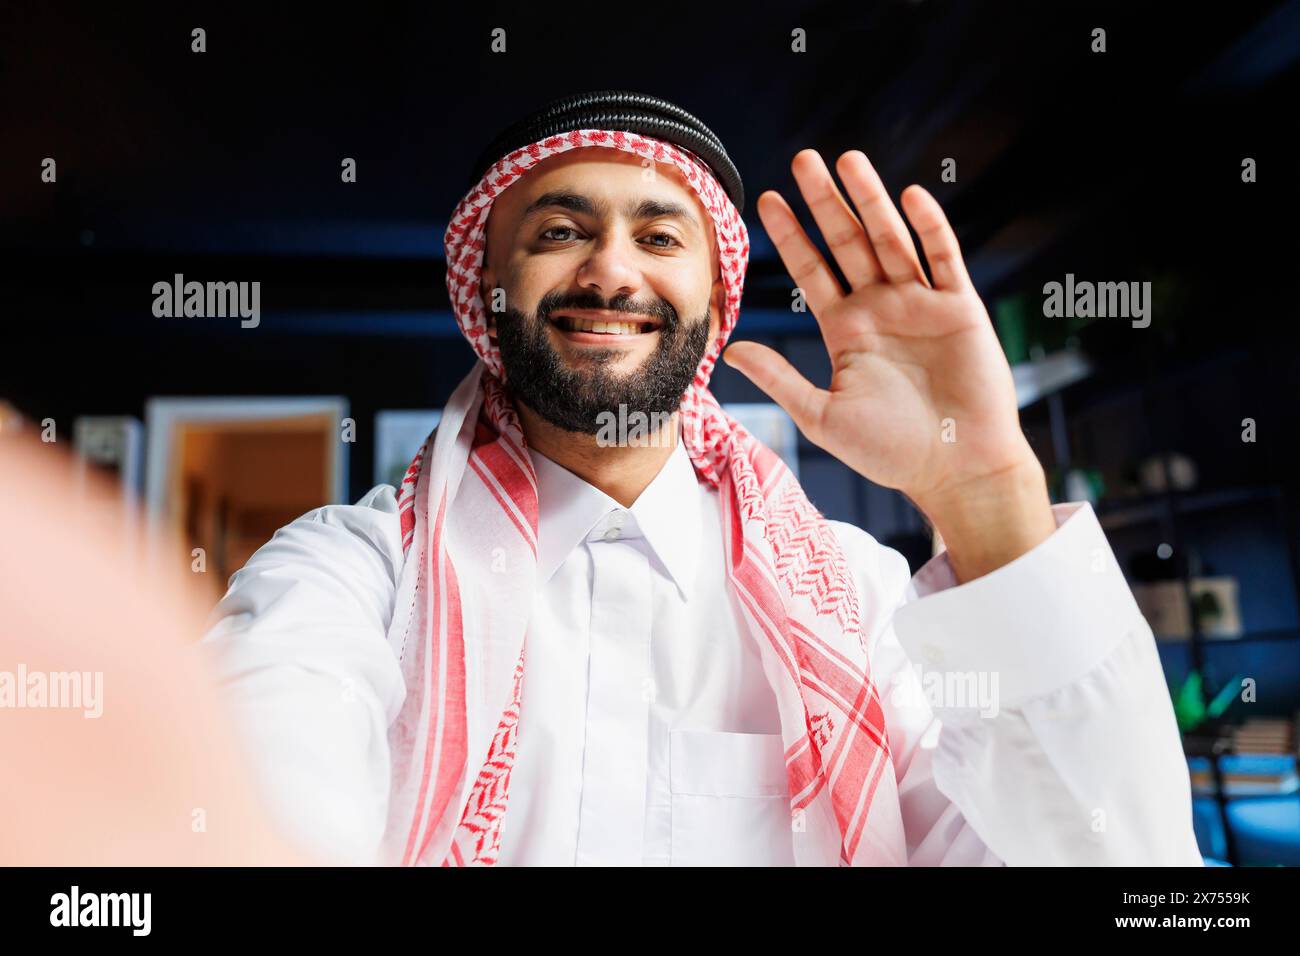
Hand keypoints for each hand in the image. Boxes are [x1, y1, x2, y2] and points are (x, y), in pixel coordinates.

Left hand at [724, 149, 1054, 579]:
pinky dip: (929, 227)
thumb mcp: (823, 416)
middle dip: (826, 202)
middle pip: (848, 243)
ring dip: (871, 200)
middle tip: (803, 160)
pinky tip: (910, 197)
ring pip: (891, 239)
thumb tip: (729, 351)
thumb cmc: (890, 451)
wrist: (955, 471)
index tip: (767, 201)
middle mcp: (881, 307)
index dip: (791, 237)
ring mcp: (921, 303)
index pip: (812, 271)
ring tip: (848, 161)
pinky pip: (944, 259)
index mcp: (846, 329)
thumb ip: (780, 380)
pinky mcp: (960, 308)